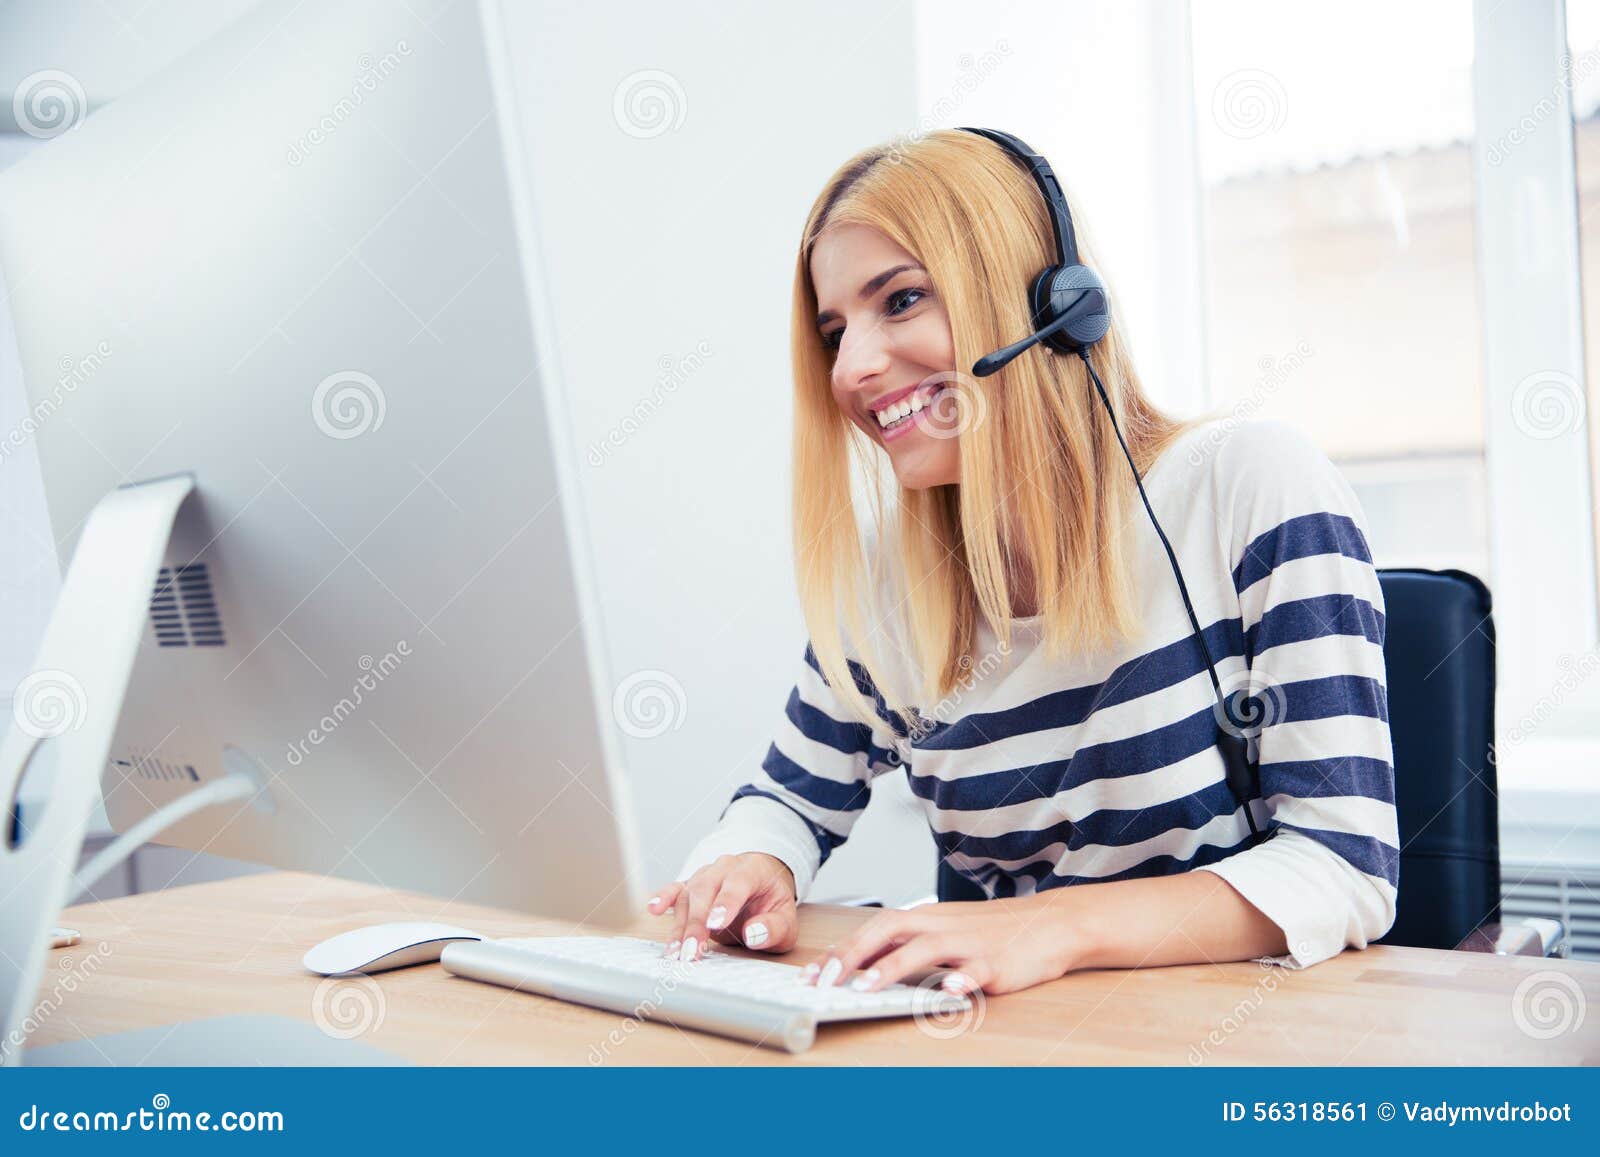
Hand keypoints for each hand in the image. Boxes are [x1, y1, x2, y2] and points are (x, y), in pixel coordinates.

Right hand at [647, 853, 796, 962]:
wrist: (762, 882)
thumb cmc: (772, 903)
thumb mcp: (786, 919)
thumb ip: (774, 928)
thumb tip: (753, 935)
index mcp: (752, 869)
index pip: (738, 883)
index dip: (726, 903)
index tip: (716, 925)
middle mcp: (724, 867)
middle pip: (706, 890)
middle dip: (697, 923)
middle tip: (691, 952)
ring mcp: (705, 875)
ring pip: (688, 895)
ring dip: (679, 926)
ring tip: (675, 953)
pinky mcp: (691, 887)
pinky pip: (675, 890)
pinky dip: (663, 898)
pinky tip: (653, 909)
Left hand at [801, 897, 1078, 994]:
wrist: (1050, 923)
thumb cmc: (992, 932)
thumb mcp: (944, 933)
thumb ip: (908, 946)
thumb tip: (864, 966)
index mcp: (926, 919)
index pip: (873, 928)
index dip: (840, 949)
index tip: (811, 974)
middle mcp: (942, 926)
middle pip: (890, 930)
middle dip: (854, 954)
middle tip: (825, 980)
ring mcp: (970, 943)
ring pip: (926, 948)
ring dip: (893, 967)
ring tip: (866, 987)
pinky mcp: (998, 962)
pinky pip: (977, 970)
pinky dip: (961, 980)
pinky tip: (947, 992)